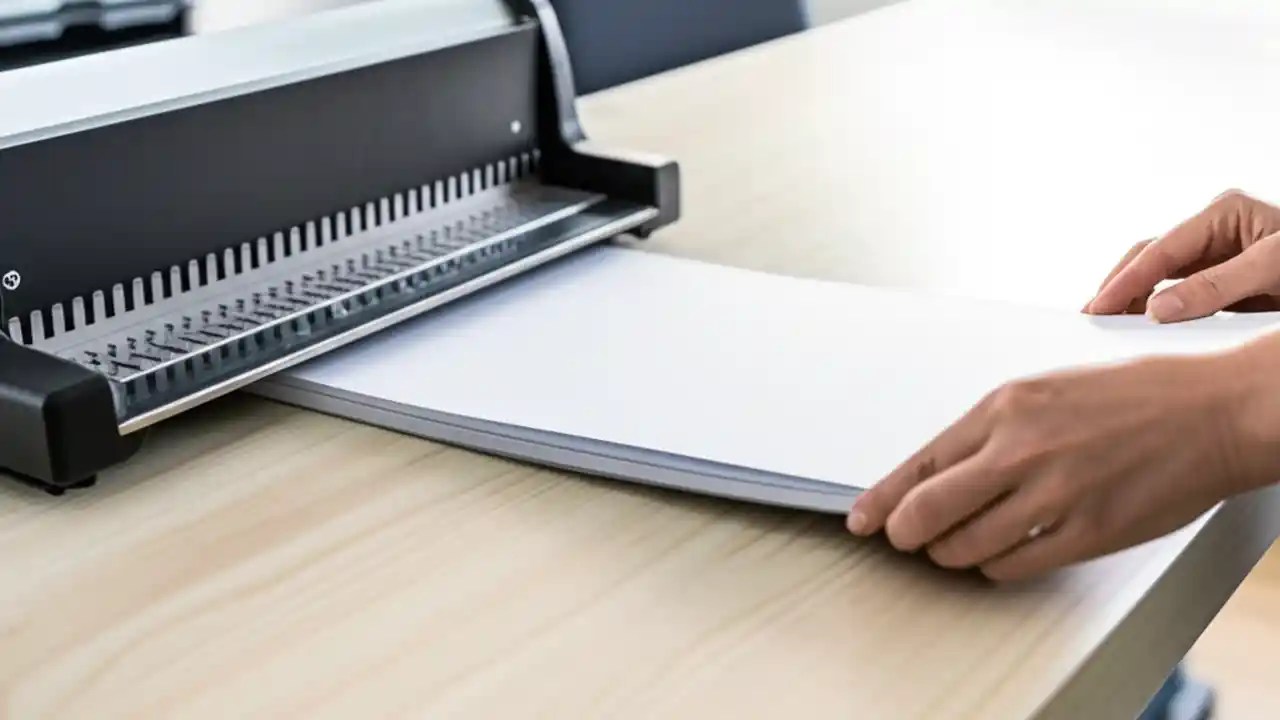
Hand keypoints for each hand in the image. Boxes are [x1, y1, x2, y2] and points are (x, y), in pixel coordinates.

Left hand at [845, 336, 1279, 580]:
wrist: (1210, 412)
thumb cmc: (1132, 397)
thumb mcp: (1046, 392)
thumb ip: (990, 431)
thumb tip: (937, 471)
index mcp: (1005, 406)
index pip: (919, 463)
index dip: (881, 499)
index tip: (861, 519)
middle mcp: (1020, 449)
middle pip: (926, 512)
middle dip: (905, 534)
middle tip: (905, 540)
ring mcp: (1053, 495)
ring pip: (965, 547)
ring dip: (952, 554)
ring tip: (959, 545)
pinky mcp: (1087, 533)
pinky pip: (1013, 567)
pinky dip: (996, 566)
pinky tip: (1002, 553)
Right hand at [1087, 189, 1279, 321]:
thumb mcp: (1273, 266)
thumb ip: (1216, 286)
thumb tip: (1157, 309)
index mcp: (1225, 213)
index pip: (1161, 248)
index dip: (1127, 280)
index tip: (1100, 308)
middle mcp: (1217, 231)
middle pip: (1152, 258)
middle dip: (1120, 287)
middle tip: (1093, 319)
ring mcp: (1221, 258)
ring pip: (1163, 279)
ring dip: (1137, 301)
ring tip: (1111, 328)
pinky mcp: (1228, 285)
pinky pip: (1184, 298)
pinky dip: (1163, 313)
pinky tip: (1146, 329)